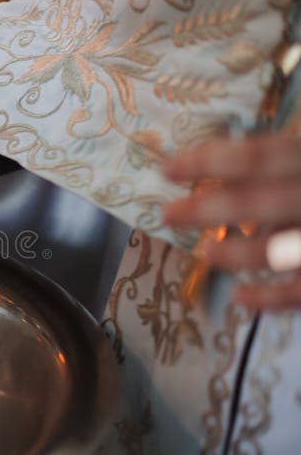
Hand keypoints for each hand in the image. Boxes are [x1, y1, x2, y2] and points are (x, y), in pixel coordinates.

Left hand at [162, 134, 300, 309]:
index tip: (166, 169)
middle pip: (262, 201)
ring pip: (285, 249)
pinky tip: (242, 299)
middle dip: (208, 209)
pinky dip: (273, 299)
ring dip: (239, 254)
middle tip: (168, 215)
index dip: (210, 162)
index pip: (260, 155)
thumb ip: (291, 159)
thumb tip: (233, 171)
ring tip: (205, 255)